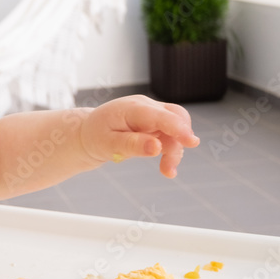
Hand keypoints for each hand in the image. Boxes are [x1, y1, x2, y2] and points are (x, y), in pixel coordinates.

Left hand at [79, 95, 199, 177]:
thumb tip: (156, 147)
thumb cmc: (95, 136)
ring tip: (167, 171)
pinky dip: (171, 151)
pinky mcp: (155, 125)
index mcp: (132, 108)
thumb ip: (131, 145)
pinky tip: (167, 168)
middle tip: (171, 166)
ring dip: (175, 151)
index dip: (178, 128)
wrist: (89, 134)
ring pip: (176, 129)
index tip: (191, 142)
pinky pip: (171, 136)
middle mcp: (146, 107)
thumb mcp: (108, 144)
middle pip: (175, 117)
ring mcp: (152, 114)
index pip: (160, 115)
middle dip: (179, 141)